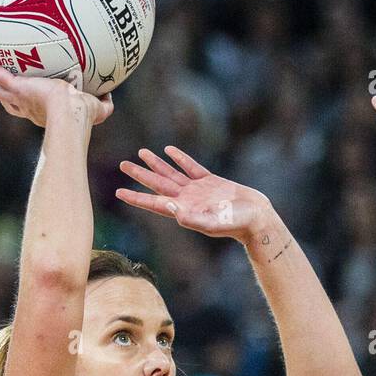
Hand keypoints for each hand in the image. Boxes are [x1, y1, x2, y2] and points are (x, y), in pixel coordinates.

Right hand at [0, 50, 112, 129]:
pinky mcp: (18, 89)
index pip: (29, 108)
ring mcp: (21, 99)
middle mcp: (28, 107)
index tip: (22, 96)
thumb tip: (111, 95)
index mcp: (43, 112)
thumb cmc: (83, 115)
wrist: (70, 114)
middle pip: (7, 100)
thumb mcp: (98, 108)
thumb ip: (104, 103)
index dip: (24, 103)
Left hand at [116, 146, 272, 242]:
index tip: (119, 192)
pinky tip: (169, 150)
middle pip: (158, 184)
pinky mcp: (210, 181)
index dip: (136, 197)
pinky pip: (190, 167)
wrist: (256, 218)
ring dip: (156, 163)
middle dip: (140, 175)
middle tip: (123, 164)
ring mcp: (197, 190)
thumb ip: (191, 219)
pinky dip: (180, 158)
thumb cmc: (236, 225)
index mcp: (183, 211)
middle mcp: (186, 200)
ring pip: (171, 173)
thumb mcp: (212, 224)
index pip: (154, 203)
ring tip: (141, 152)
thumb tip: (168, 205)